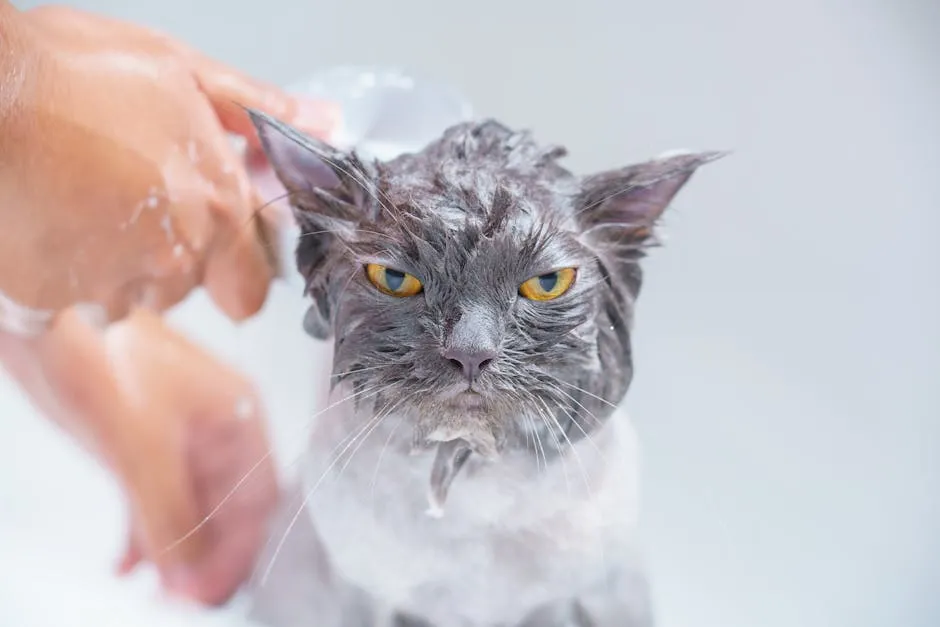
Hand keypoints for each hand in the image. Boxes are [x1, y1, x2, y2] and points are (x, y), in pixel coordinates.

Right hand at [0, 3, 336, 327]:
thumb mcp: (182, 71)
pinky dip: (63, 274)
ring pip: (130, 297)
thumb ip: (257, 111)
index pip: (251, 290)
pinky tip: (50, 223)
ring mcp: (107, 284)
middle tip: (137, 198)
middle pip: (188, 289)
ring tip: (87, 205)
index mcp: (217, 213)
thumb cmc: (75, 72)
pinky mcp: (45, 298)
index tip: (216, 244)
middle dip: (173, 256)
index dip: (236, 268)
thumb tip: (324, 124)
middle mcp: (172, 260)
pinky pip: (68, 300)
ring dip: (118, 267)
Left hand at [0, 308, 279, 604]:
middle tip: (185, 598)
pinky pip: (158, 499)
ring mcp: (180, 437)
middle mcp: (216, 428)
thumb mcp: (140, 443)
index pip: (259, 498)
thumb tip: (188, 570)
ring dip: (179, 553)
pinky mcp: (146, 444)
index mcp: (235, 415)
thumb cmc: (98, 349)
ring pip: (194, 509)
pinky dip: (146, 534)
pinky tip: (128, 562)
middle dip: (209, 559)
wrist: (47, 312)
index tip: (210, 590)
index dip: (240, 550)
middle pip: (229, 508)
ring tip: (160, 589)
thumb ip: (169, 512)